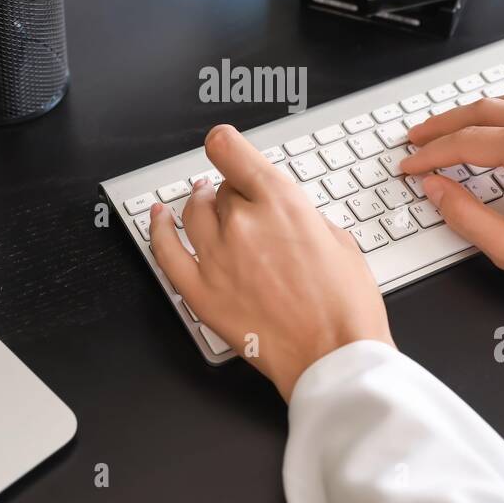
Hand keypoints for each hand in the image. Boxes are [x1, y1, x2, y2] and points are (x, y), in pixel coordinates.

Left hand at [149, 124, 392, 399]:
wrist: (334, 357)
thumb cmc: (345, 307)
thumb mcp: (339, 239)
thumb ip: (302, 215)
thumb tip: (282, 209)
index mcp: (280, 201)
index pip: (230, 150)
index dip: (225, 146)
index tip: (225, 148)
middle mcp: (242, 222)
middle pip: (220, 189)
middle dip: (232, 194)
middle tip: (247, 208)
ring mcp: (217, 257)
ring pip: (192, 213)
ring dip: (199, 205)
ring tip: (203, 204)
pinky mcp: (201, 292)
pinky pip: (166, 252)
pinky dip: (159, 230)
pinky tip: (159, 219)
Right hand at [400, 92, 503, 295]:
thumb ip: (464, 216)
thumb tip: (434, 188)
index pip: (466, 142)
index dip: (430, 155)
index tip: (409, 166)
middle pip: (482, 111)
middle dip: (442, 125)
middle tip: (415, 138)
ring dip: (471, 114)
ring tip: (446, 130)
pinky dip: (501, 112)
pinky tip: (489, 126)